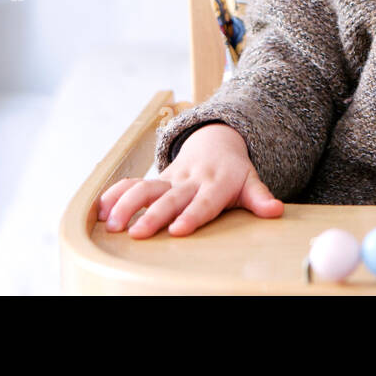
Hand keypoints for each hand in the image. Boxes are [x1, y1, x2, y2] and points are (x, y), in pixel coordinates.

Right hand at [96, 122, 283, 238]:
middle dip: (153, 215)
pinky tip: (99, 210)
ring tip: (112, 226)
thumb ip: (260, 197)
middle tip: (138, 234)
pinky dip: (115, 194)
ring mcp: (171, 178)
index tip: (179, 229)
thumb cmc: (235, 171)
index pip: (204, 202)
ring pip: (146, 188)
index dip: (192, 215)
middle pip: (170, 199)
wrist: (217, 141)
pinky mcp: (156, 178)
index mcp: (216, 183)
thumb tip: (276, 210)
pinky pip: (132, 183)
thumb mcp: (252, 181)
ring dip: (127, 205)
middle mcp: (191, 180)